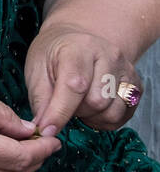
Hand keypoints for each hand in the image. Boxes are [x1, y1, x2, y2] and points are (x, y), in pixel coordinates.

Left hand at [26, 21, 140, 135]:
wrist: (77, 41)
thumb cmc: (54, 54)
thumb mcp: (36, 69)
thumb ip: (40, 99)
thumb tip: (42, 128)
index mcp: (79, 48)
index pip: (74, 85)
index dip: (59, 112)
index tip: (46, 130)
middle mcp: (109, 56)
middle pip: (97, 102)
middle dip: (76, 111)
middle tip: (63, 102)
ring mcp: (126, 70)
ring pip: (112, 112)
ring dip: (92, 117)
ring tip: (78, 104)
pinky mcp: (136, 86)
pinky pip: (123, 116)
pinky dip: (105, 119)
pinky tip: (92, 108)